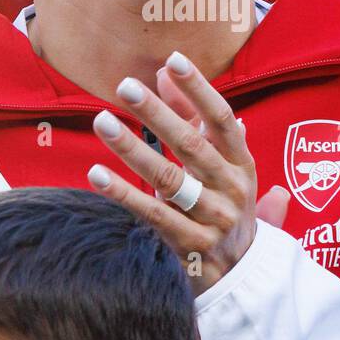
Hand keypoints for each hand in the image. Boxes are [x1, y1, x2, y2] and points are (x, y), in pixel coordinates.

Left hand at [86, 50, 290, 296]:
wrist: (241, 280)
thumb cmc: (222, 208)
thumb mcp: (218, 165)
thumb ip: (191, 117)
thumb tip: (164, 71)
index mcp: (243, 166)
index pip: (223, 120)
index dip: (200, 90)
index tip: (174, 60)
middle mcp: (233, 191)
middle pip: (193, 146)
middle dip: (158, 114)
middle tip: (125, 87)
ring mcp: (213, 222)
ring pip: (170, 181)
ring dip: (133, 150)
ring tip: (101, 123)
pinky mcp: (190, 248)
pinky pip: (153, 217)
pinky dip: (124, 194)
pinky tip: (96, 174)